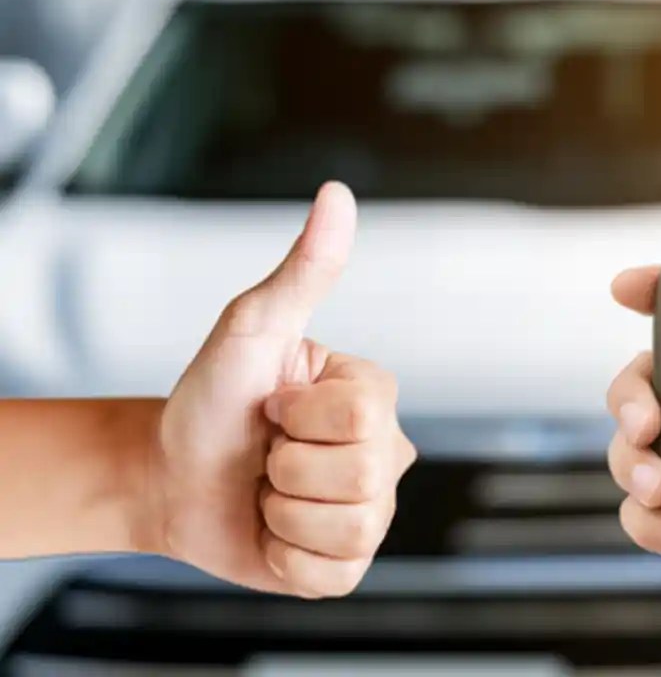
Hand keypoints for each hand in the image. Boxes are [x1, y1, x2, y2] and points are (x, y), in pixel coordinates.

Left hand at [148, 182, 415, 597]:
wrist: (166, 477)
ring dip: (282, 512)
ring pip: (350, 527)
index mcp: (373, 397)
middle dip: (287, 466)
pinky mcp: (344, 565)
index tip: (274, 404)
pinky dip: (284, 556)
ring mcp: (369, 513)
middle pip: (365, 474)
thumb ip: (303, 270)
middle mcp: (385, 454)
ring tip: (267, 491)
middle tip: (266, 451)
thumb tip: (336, 195)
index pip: (365, 414)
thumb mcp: (251, 328)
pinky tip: (273, 531)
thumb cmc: (210, 398)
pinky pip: (332, 573)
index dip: (300, 414)